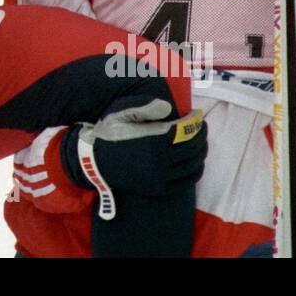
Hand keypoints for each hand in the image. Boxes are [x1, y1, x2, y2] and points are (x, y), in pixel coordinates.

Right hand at [65, 97, 206, 206]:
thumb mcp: (121, 113)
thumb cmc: (109, 133)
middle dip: (201, 134)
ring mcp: (161, 176)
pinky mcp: (159, 188)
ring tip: (200, 142)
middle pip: (193, 147)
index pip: (186, 129)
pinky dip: (195, 171)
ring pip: (193, 164)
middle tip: (201, 126)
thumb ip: (145, 107)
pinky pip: (186, 182)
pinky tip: (195, 163)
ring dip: (201, 152)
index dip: (195, 120)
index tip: (198, 114)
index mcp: (155, 139)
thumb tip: (168, 106)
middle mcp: (161, 159)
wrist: (94, 161)